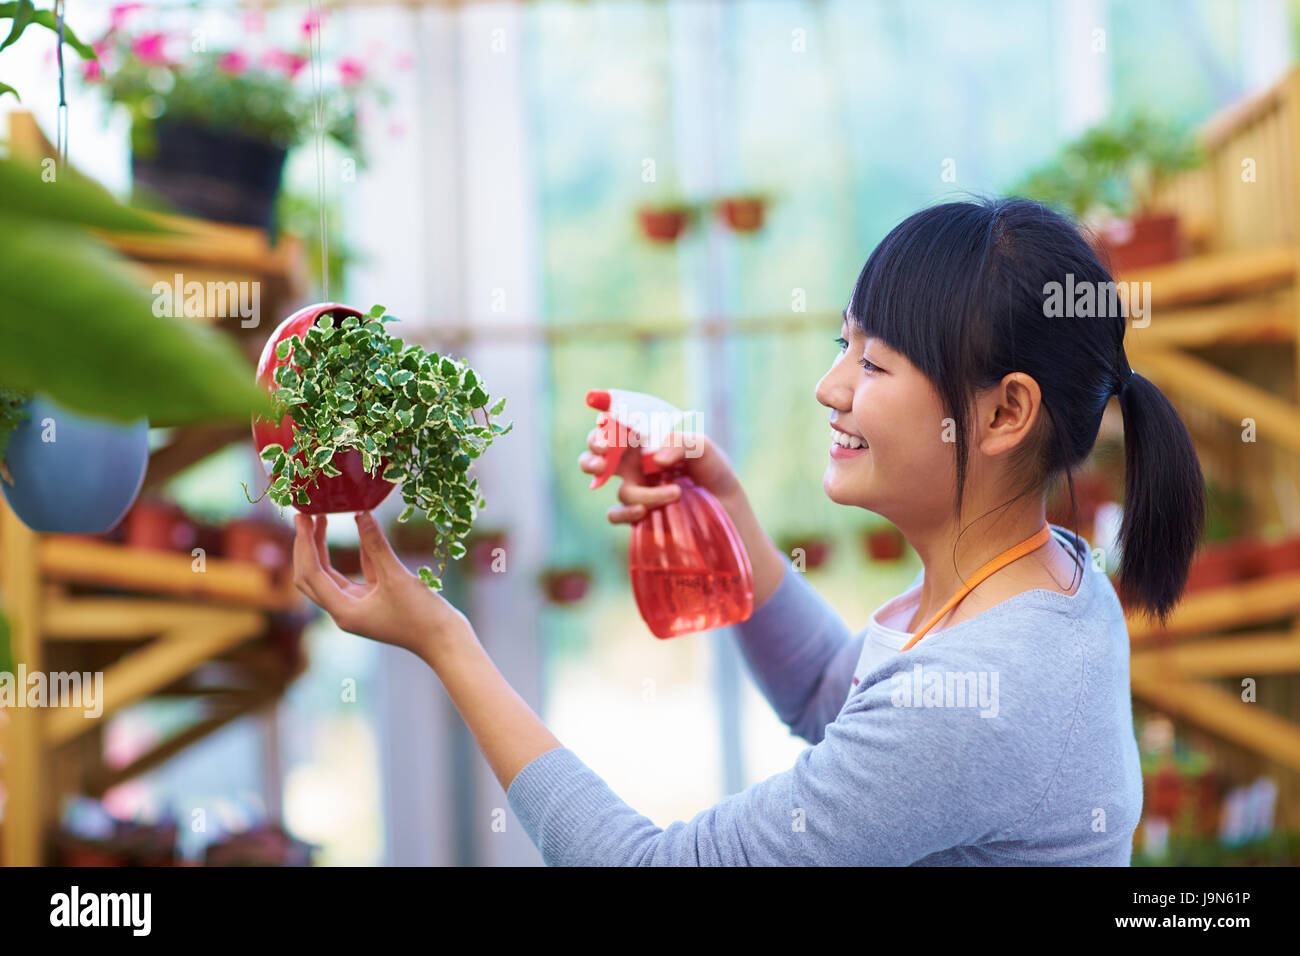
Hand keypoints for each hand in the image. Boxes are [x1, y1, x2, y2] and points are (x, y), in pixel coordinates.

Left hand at [291, 511, 475, 663]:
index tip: (302, 516)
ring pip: (330, 574)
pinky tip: (359, 529)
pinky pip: (356, 573)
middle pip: (312, 576)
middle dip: (306, 546)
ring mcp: (358, 605)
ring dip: (323, 548)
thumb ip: (377, 545)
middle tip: (305, 515)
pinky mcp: (374, 600)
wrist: (445, 641)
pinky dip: (355, 553)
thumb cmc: (421, 616)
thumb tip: (361, 514)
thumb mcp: (397, 578)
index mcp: (343, 611)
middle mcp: (345, 610)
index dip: (305, 542)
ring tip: (322, 518)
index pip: (312, 573)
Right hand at [577, 417, 743, 524]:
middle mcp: (633, 462)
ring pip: (621, 490)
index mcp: (643, 439)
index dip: (602, 423)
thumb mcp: (702, 447)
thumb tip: (656, 459)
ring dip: (645, 494)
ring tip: (676, 493)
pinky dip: (625, 513)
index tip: (605, 425)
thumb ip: (680, 444)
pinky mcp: (637, 514)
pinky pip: (615, 514)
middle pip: (595, 454)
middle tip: (603, 462)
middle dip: (592, 457)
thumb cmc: (711, 467)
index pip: (612, 426)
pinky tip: (643, 511)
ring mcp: (634, 488)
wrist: (726, 503)